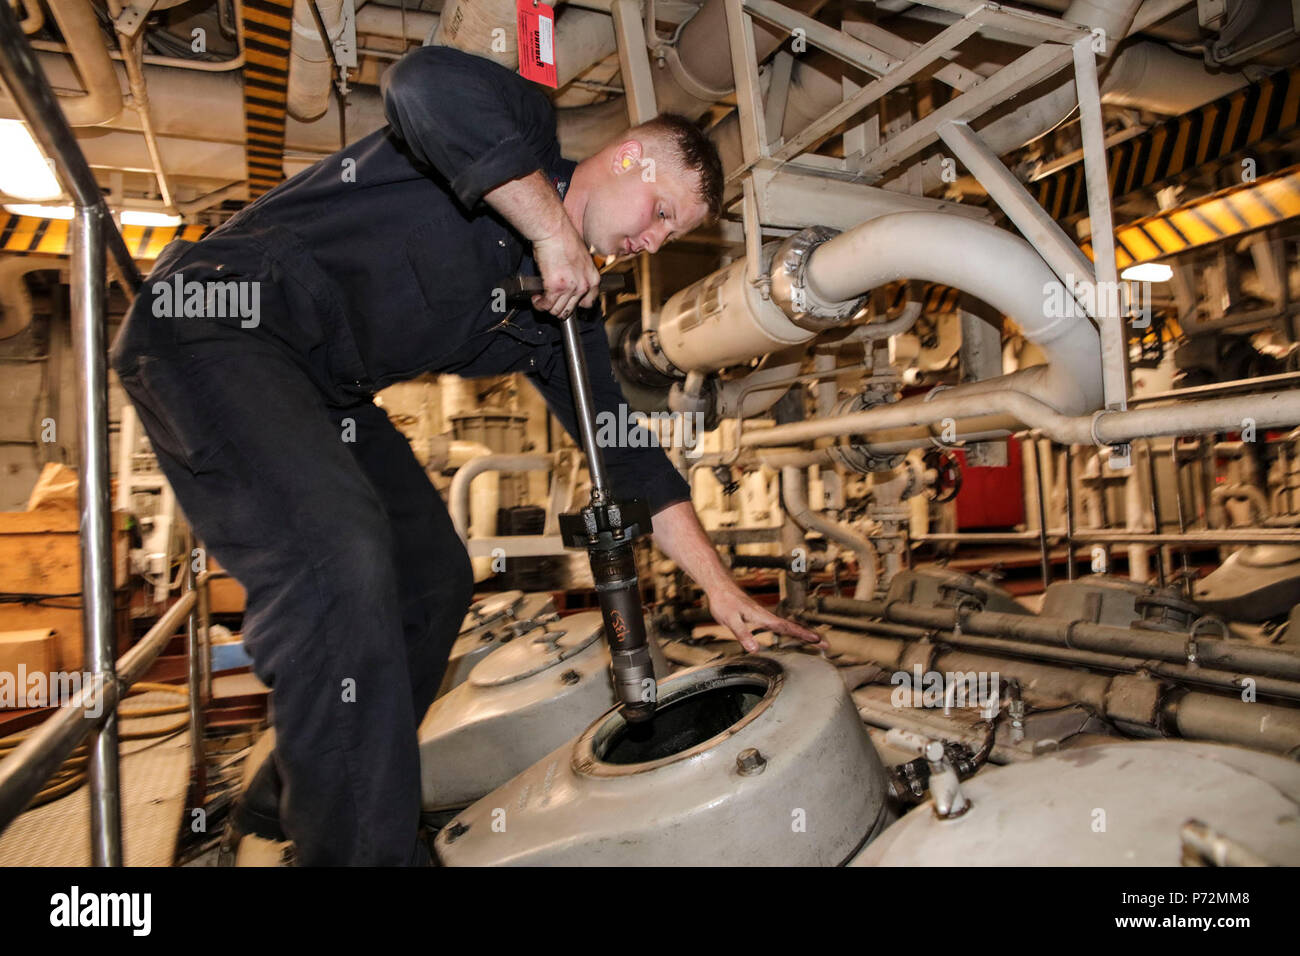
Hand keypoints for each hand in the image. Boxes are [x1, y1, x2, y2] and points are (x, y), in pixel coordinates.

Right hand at [531, 220, 599, 317]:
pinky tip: (536, 298)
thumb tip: (568, 283)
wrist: (554, 230)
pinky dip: (539, 304)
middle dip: (557, 307)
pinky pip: (546, 305)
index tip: (565, 303)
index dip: (574, 305)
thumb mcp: (580, 259)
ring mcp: (571, 288)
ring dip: (547, 306)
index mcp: (593, 277)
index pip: (587, 303)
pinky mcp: (556, 288)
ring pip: (557, 310)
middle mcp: (584, 285)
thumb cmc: (563, 238)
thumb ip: (578, 274)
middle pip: (570, 310)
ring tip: (541, 298)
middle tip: (548, 300)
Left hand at [706, 583, 827, 653]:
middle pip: (792, 627)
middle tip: (825, 643)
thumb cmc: (724, 601)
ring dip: (802, 633)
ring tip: (815, 641)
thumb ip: (743, 634)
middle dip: (809, 635)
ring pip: (787, 625)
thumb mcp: (731, 620)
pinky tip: (790, 634)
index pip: (787, 627)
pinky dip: (790, 630)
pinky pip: (779, 625)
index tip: (817, 640)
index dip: (802, 634)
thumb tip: (754, 649)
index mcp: (763, 617)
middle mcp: (766, 616)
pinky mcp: (759, 616)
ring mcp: (764, 616)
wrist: (719, 587)